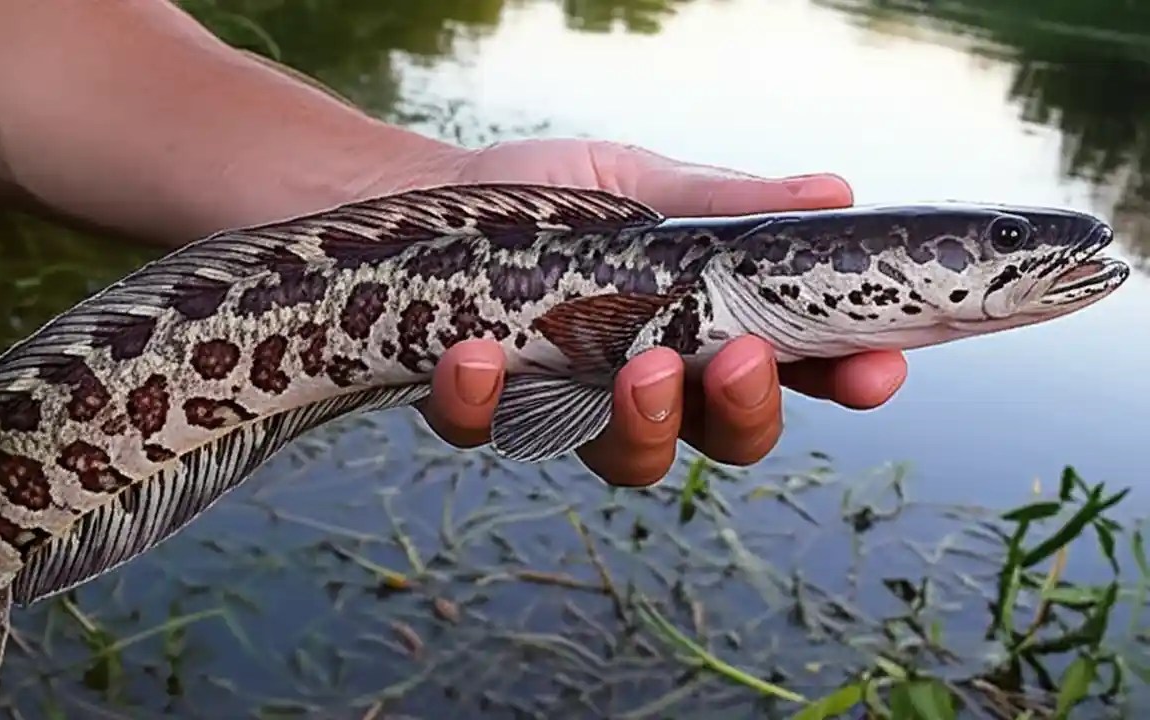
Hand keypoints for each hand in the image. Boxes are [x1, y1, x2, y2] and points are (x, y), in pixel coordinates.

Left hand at [410, 139, 907, 484]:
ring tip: (639, 366)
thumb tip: (832, 191)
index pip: (802, 368)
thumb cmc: (549, 203)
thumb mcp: (639, 187)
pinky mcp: (484, 414)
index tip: (877, 368)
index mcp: (707, 330)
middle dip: (748, 408)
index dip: (848, 377)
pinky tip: (475, 354)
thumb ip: (721, 206)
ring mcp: (571, 409)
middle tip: (741, 360)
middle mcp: (654, 387)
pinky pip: (492, 429)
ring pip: (630, 457)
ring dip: (644, 421)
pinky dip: (485, 399)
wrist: (427, 204)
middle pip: (730, 435)